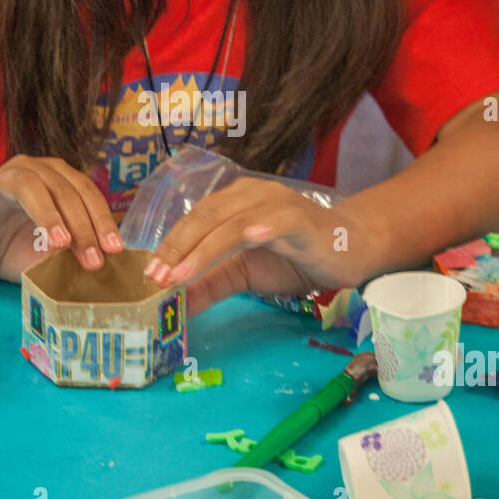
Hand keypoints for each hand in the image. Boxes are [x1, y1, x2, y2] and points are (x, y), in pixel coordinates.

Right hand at [0, 156, 122, 282]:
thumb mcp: (49, 257)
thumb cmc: (14, 252)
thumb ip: (72, 255)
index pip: (86, 194)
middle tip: (92, 259)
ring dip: (47, 213)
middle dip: (82, 225)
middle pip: (63, 189)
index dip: (102, 220)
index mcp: (56, 181)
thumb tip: (104, 266)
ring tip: (59, 242)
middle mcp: (31, 171)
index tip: (113, 250)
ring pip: (27, 183)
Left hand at [143, 177, 372, 314]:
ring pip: (232, 222)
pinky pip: (277, 221)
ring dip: (203, 249)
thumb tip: (175, 303)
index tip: (149, 276)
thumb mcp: (245, 273)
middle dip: (177, 249)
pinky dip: (262, 228)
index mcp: (233, 202)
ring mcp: (276, 204)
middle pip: (204, 217)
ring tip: (181, 274)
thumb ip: (211, 283)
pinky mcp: (301, 219)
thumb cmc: (295, 258)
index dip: (169, 247)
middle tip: (158, 279)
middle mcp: (251, 195)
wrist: (349, 251)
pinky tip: (248, 240)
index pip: (193, 221)